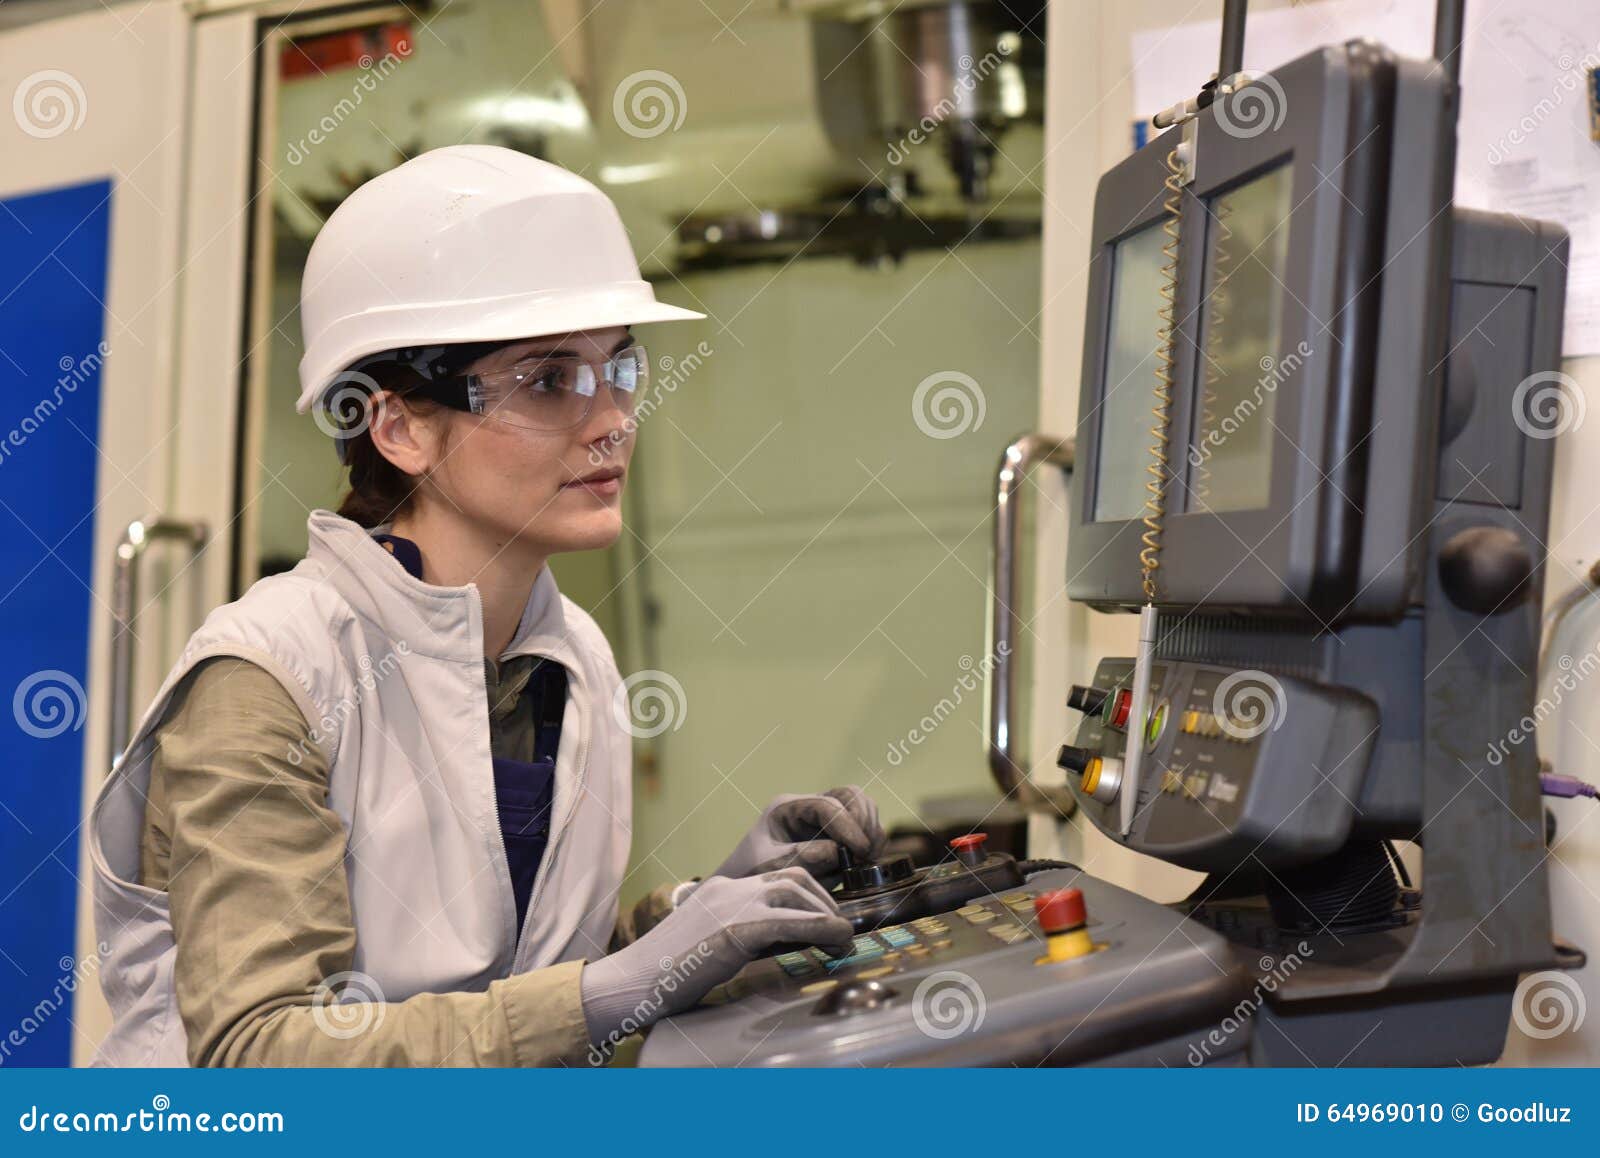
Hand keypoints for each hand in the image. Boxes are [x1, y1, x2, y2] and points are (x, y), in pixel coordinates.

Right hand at [580, 869, 851, 1046]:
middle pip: (792, 877)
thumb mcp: (706, 945)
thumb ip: (738, 938)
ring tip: (841, 938)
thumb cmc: (662, 976)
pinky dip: (822, 929)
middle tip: (839, 928)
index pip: (774, 878)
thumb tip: (777, 949)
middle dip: (824, 900)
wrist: (629, 982)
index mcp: (719, 889)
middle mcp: (728, 888)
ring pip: (796, 891)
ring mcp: (731, 905)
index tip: (823, 918)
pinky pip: (792, 921)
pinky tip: (836, 942)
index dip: (807, 895)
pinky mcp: (735, 929)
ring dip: (827, 913)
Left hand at [713, 785, 886, 879]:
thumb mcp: (770, 867)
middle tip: (866, 853)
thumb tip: (837, 851)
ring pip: (861, 806)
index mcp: (787, 808)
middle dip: (863, 821)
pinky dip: (871, 840)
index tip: (859, 851)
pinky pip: (864, 826)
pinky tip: (866, 861)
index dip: (847, 826)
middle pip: (849, 795)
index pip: (826, 806)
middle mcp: (808, 807)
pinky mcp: (835, 834)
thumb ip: (803, 857)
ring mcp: (823, 819)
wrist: (745, 886)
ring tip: (868, 858)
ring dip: (870, 830)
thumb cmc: (751, 875)